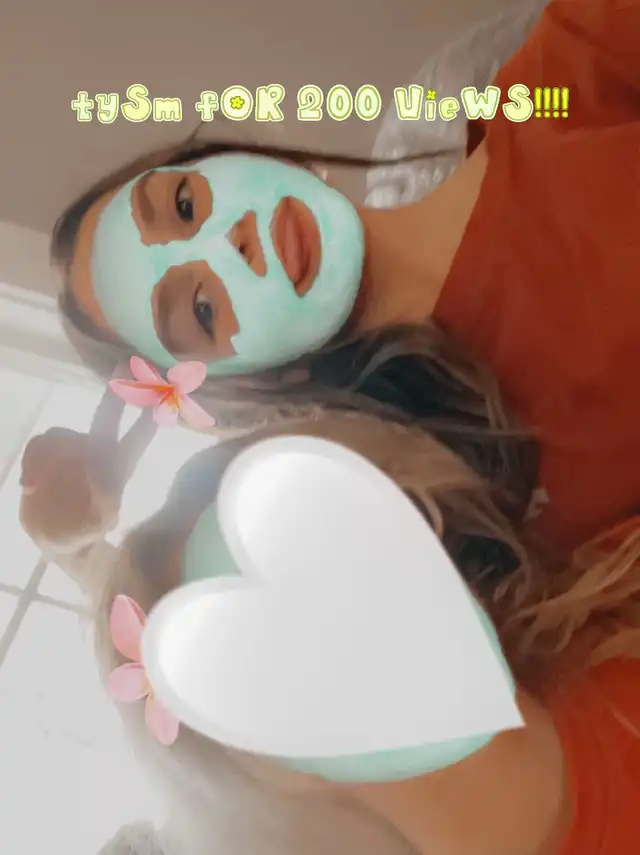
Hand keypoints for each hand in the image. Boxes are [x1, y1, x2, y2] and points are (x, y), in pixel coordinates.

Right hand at [19, 388, 156, 554]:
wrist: (56, 539)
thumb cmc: (82, 534)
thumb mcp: (94, 528)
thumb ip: (100, 508)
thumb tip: (97, 476)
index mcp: (117, 468)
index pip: (137, 437)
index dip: (148, 415)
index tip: (164, 390)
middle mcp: (97, 452)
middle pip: (106, 417)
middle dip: (116, 392)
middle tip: (125, 362)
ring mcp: (71, 451)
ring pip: (60, 435)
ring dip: (44, 460)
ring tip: (35, 490)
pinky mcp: (47, 454)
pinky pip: (38, 445)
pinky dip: (30, 465)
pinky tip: (29, 489)